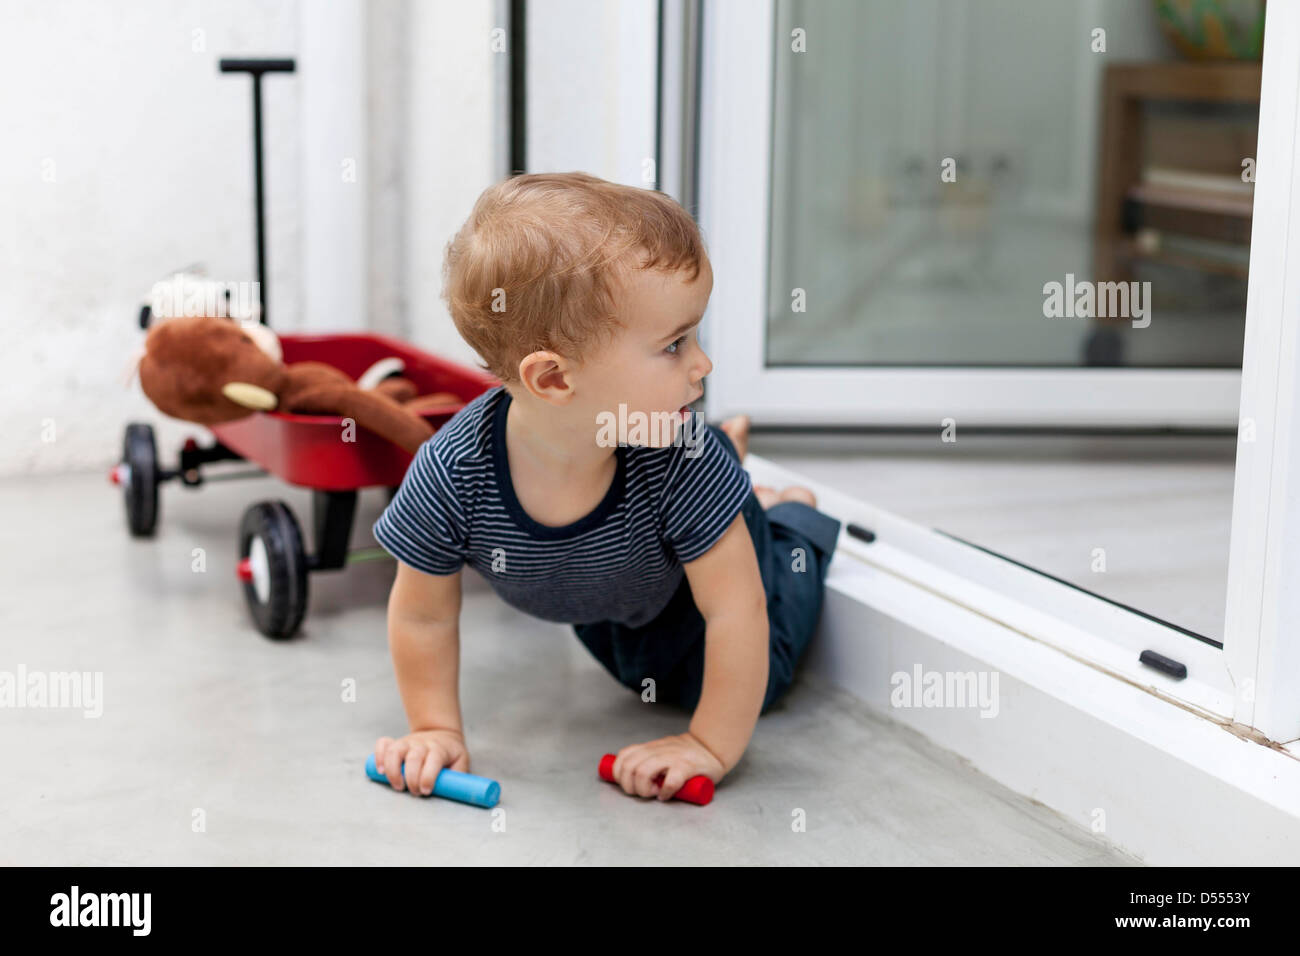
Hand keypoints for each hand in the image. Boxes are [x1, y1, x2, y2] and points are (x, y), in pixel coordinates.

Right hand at [374, 728, 469, 794]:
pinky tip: (380, 771)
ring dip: (393, 770)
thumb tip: (455, 792)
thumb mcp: (461, 761)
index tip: (426, 790)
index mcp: (439, 749)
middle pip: (413, 758)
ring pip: (395, 751)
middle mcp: (421, 744)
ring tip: (397, 785)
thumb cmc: (450, 754)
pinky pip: (383, 744)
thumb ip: (459, 776)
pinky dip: (379, 756)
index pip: (434, 759)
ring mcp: (407, 743)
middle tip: (414, 792)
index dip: (428, 776)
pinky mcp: (396, 743)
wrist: (441, 734)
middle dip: (412, 779)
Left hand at [610, 732, 725, 800]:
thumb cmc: (685, 755)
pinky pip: (670, 781)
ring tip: (654, 793)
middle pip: (629, 766)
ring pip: (643, 771)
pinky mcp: (686, 766)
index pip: (623, 756)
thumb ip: (647, 758)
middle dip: (630, 786)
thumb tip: (629, 776)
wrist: (711, 748)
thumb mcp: (661, 750)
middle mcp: (658, 750)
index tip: (628, 784)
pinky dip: (664, 792)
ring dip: (644, 789)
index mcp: (650, 747)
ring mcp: (672, 757)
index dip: (619, 774)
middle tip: (643, 792)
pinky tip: (666, 795)